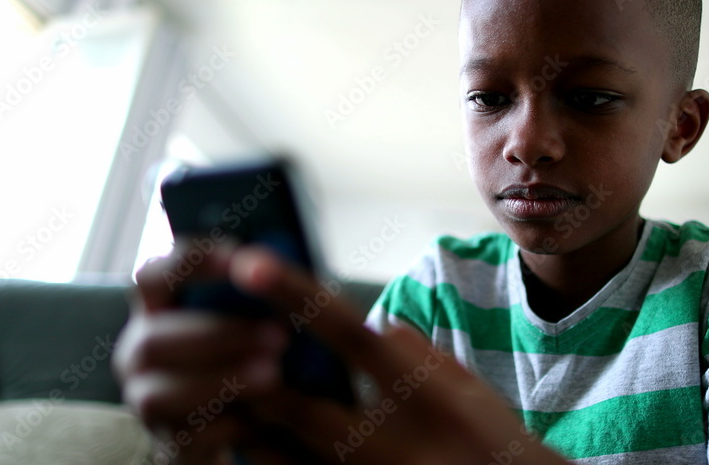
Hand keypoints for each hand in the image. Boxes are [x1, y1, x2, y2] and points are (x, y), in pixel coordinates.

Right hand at [113, 243, 320, 464]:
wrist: (240, 419)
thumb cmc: (252, 352)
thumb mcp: (253, 316)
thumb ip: (258, 292)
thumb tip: (279, 266)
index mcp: (158, 309)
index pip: (154, 276)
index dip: (192, 265)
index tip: (239, 258)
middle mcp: (140, 351)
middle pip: (153, 338)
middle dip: (218, 336)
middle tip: (278, 337)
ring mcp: (147, 400)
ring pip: (160, 395)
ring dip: (220, 381)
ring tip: (274, 375)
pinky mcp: (169, 443)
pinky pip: (185, 437)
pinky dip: (225, 427)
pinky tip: (262, 418)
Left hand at [225, 245, 569, 464]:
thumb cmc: (490, 440)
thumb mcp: (464, 386)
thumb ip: (415, 352)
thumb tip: (373, 327)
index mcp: (415, 391)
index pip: (343, 331)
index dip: (292, 294)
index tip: (248, 262)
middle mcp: (384, 439)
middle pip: (291, 401)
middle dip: (248, 374)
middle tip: (218, 349)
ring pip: (278, 452)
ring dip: (248, 422)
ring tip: (223, 397)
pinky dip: (266, 459)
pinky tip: (252, 441)